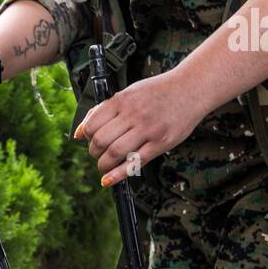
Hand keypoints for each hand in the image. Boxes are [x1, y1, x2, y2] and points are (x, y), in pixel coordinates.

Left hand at [73, 69, 198, 184]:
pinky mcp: (161, 143)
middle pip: (101, 140)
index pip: (92, 124)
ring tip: (104, 164)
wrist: (191, 88)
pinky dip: (118, 174)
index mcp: (122, 100)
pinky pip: (135, 162)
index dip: (86, 136)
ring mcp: (148, 129)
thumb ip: (103, 110)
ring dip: (103, 164)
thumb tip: (77, 133)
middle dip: (93, 152)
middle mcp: (133, 114)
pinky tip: (108, 180)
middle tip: (97, 154)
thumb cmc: (157, 92)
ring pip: (115, 152)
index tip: (90, 139)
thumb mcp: (129, 93)